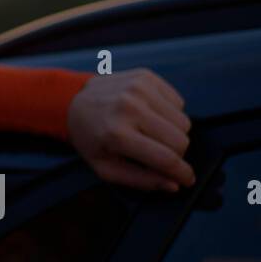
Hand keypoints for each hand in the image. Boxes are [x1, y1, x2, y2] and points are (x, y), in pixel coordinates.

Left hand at [66, 68, 193, 192]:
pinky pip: (179, 102)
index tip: (188, 179)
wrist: (72, 101)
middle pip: (180, 140)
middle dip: (176, 153)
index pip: (166, 158)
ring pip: (184, 121)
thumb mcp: (105, 167)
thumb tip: (173, 184)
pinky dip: (170, 113)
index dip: (183, 173)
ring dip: (173, 132)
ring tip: (151, 133)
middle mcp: (129, 108)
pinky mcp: (145, 76)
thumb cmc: (90, 138)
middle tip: (160, 154)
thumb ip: (140, 180)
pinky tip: (150, 115)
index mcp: (117, 134)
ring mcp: (139, 89)